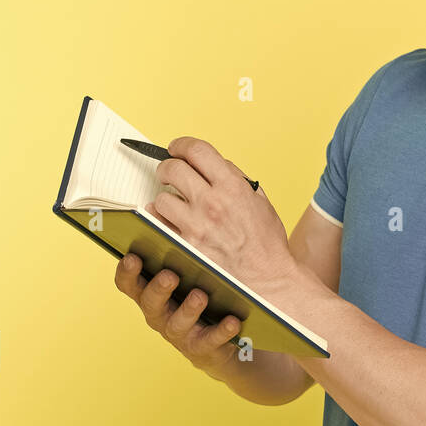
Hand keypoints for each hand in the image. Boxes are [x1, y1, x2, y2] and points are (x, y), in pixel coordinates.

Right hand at [113, 252, 241, 379]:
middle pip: (151, 302)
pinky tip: (232, 321)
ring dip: (188, 310)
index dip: (127, 272)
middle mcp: (160, 315)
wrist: (220, 342)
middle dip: (158, 288)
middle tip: (170, 275)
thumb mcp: (188, 275)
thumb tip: (180, 217)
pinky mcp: (203, 348)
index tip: (132, 256)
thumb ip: (180, 254)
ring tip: (200, 296)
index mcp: (151, 293)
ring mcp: (180, 334)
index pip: (130, 283)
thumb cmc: (199, 296)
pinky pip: (211, 341)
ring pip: (178, 324)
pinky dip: (222, 331)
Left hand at [145, 135, 297, 295]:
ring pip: (161, 198)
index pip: (197, 150)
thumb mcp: (260, 201)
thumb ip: (236, 179)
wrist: (267, 280)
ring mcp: (196, 225)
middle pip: (173, 168)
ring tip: (174, 205)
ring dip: (165, 198)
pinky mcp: (184, 246)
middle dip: (167, 167)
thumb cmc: (266, 243)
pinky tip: (168, 221)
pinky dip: (159, 219)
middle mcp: (212, 202)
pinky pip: (157, 223)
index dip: (181, 144)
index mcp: (233, 186)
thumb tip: (214, 164)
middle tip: (169, 173)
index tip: (176, 148)